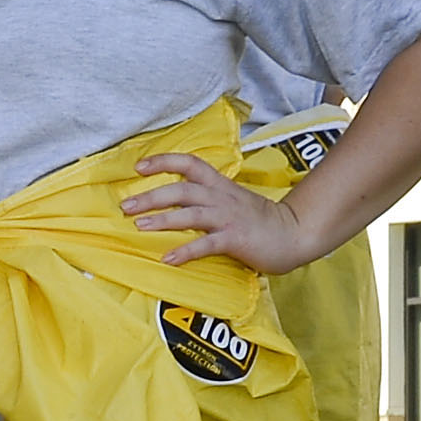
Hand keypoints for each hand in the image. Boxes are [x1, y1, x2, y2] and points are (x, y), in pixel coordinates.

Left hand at [123, 151, 324, 274]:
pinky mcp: (235, 239)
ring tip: (139, 226)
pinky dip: (186, 251)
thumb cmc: (259, 221)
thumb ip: (207, 199)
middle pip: (182, 189)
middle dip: (151, 195)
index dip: (164, 161)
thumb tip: (174, 203)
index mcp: (220, 186)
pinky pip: (206, 244)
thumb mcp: (232, 201)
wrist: (295, 233)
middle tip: (126, 206)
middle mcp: (221, 197)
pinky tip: (168, 259)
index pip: (190, 164)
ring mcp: (228, 218)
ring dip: (163, 219)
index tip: (139, 166)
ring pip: (190, 213)